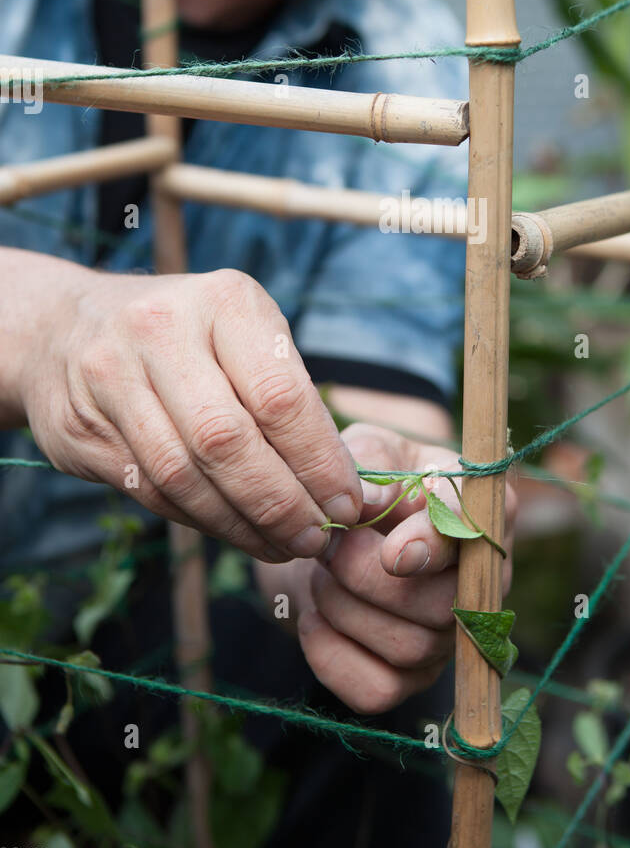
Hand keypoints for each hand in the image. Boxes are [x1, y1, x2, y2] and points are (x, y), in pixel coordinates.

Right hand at [19, 267, 362, 562]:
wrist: (62, 325)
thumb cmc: (187, 335)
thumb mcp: (242, 332)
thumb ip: (289, 394)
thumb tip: (347, 482)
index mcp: (223, 300)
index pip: (280, 396)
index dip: (319, 462)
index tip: (348, 505)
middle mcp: (160, 330)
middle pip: (227, 441)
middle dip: (281, 504)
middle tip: (317, 540)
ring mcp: (109, 377)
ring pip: (183, 475)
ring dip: (241, 524)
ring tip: (283, 546)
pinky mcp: (79, 427)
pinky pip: (149, 490)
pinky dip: (200, 521)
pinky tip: (235, 533)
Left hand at [256, 422, 516, 714]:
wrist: (336, 532)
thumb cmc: (367, 482)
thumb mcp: (369, 450)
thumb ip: (371, 465)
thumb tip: (367, 502)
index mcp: (484, 510)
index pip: (480, 534)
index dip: (437, 547)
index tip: (392, 552)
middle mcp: (481, 581)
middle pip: (442, 607)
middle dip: (368, 578)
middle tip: (329, 545)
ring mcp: (450, 636)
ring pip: (408, 647)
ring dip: (343, 607)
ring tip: (322, 572)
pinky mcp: (412, 677)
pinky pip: (377, 690)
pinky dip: (330, 655)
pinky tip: (314, 617)